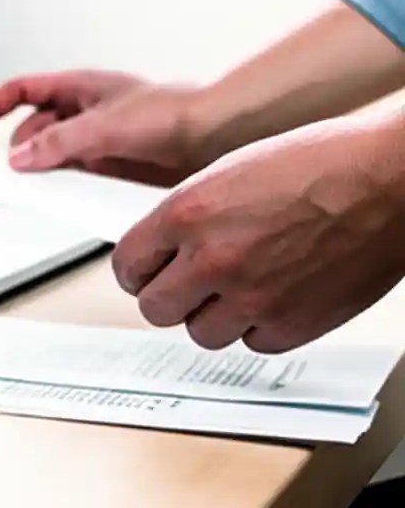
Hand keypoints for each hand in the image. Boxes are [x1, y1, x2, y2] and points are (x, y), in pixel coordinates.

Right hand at [0, 70, 210, 186]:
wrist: (219, 135)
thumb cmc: (175, 113)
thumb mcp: (105, 127)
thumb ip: (58, 144)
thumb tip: (19, 158)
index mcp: (78, 87)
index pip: (18, 92)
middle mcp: (84, 110)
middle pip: (30, 129)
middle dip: (16, 149)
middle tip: (5, 174)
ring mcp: (96, 138)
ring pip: (50, 155)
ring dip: (40, 170)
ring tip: (35, 187)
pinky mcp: (110, 164)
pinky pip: (73, 174)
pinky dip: (61, 185)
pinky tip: (62, 197)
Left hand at [113, 111, 404, 352]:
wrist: (390, 179)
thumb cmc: (320, 164)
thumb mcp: (228, 174)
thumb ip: (187, 218)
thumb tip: (162, 253)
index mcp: (186, 214)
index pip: (128, 265)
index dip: (139, 269)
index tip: (148, 272)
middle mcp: (213, 259)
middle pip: (155, 309)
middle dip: (170, 296)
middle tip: (189, 285)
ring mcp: (252, 297)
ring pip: (201, 333)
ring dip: (214, 315)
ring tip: (241, 286)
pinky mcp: (292, 324)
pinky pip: (253, 343)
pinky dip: (260, 326)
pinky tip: (277, 295)